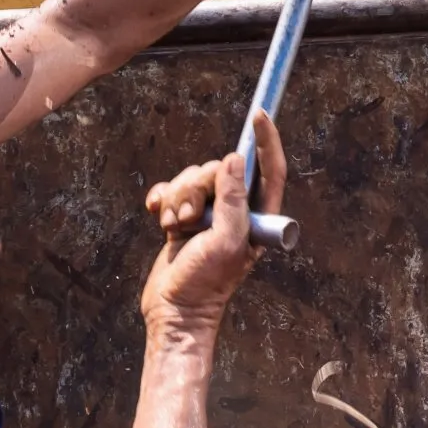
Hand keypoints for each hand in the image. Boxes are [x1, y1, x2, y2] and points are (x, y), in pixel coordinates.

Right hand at [141, 111, 284, 341]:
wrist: (173, 312)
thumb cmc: (206, 283)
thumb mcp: (226, 240)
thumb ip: (232, 200)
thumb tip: (233, 160)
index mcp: (258, 216)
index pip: (269, 169)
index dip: (267, 141)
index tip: (259, 115)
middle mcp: (235, 211)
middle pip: (220, 169)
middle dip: (198, 186)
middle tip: (190, 217)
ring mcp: (208, 213)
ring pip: (192, 178)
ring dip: (178, 197)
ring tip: (175, 226)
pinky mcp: (182, 217)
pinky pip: (171, 190)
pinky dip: (163, 199)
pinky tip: (158, 216)